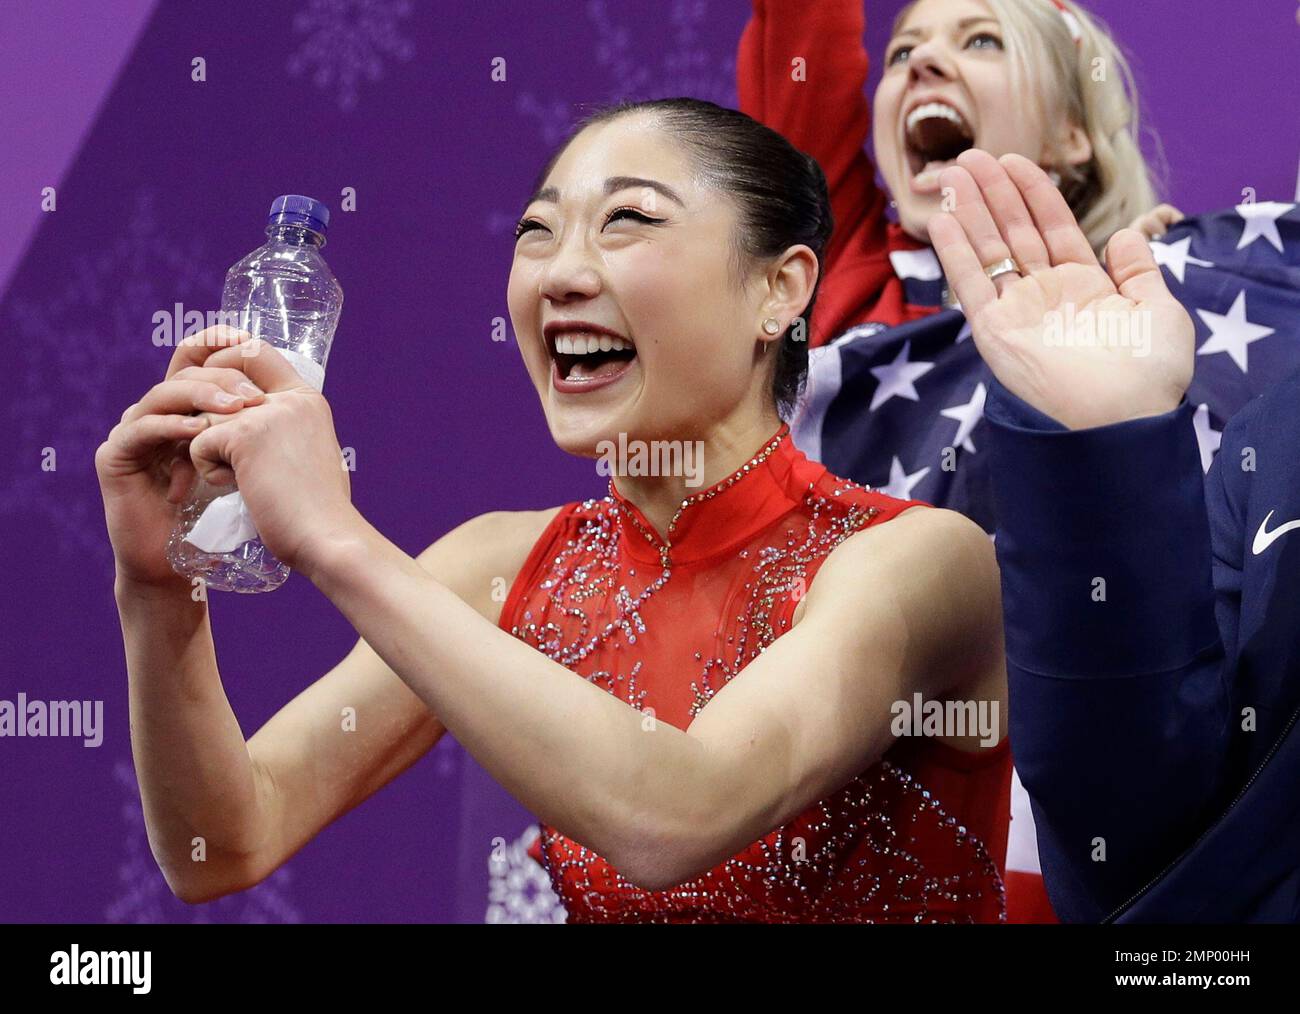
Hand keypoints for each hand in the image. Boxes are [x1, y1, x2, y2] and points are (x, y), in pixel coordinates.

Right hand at [96, 325, 267, 588]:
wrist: (183, 566)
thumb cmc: (223, 517)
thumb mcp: (250, 463)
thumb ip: (261, 429)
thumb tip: (304, 395)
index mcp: (188, 409)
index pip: (197, 360)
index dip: (217, 344)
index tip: (249, 344)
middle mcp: (158, 413)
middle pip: (184, 373)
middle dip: (222, 379)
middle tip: (253, 398)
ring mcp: (133, 431)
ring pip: (163, 395)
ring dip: (201, 399)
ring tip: (235, 412)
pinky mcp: (113, 456)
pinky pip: (141, 429)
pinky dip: (171, 427)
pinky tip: (198, 434)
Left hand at [184, 337, 359, 576]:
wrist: (326, 537)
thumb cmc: (317, 511)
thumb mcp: (307, 455)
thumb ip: (283, 430)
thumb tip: (247, 428)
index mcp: (307, 400)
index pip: (257, 353)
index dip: (228, 362)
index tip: (216, 394)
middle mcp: (289, 398)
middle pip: (221, 375)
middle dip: (204, 406)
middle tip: (210, 443)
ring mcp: (267, 414)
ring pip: (206, 414)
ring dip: (211, 448)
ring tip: (241, 479)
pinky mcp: (244, 435)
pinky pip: (198, 442)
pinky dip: (209, 470)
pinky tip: (238, 489)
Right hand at [928, 150, 1193, 429]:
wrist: (1124, 418)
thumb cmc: (1149, 372)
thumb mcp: (1160, 310)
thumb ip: (1141, 271)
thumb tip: (1124, 235)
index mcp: (1085, 289)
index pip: (1052, 229)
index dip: (1034, 193)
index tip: (1016, 161)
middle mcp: (1045, 297)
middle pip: (1012, 233)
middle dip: (992, 193)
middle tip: (970, 156)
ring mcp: (1017, 313)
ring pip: (987, 251)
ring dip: (969, 210)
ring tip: (952, 172)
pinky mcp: (994, 332)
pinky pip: (970, 285)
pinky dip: (955, 253)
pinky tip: (942, 219)